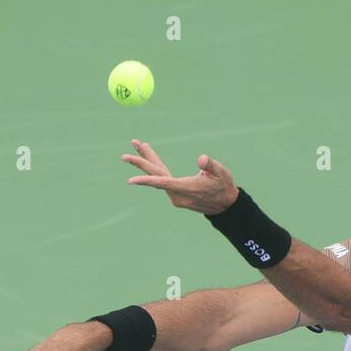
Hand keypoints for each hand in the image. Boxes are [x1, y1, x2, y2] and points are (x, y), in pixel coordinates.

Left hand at [122, 138, 239, 214]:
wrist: (225, 205)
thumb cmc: (223, 186)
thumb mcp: (221, 173)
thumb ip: (210, 165)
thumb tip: (201, 159)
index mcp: (185, 189)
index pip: (162, 183)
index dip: (146, 180)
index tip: (131, 180)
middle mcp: (177, 195)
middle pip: (155, 177)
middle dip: (141, 163)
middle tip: (125, 155)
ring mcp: (176, 196)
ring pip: (158, 177)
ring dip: (148, 161)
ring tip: (139, 145)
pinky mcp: (176, 194)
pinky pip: (162, 180)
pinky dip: (156, 168)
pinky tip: (151, 158)